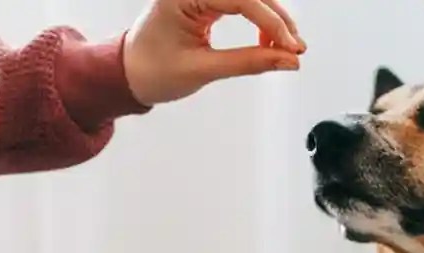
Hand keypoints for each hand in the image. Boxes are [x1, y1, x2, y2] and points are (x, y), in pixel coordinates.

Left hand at [123, 0, 306, 105]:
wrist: (129, 73)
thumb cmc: (152, 70)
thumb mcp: (203, 69)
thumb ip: (248, 63)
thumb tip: (286, 61)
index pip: (241, 0)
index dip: (272, 23)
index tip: (291, 47)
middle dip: (278, 20)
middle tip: (295, 50)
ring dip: (272, 21)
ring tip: (286, 50)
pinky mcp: (206, 1)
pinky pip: (242, 4)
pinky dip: (260, 22)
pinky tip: (269, 42)